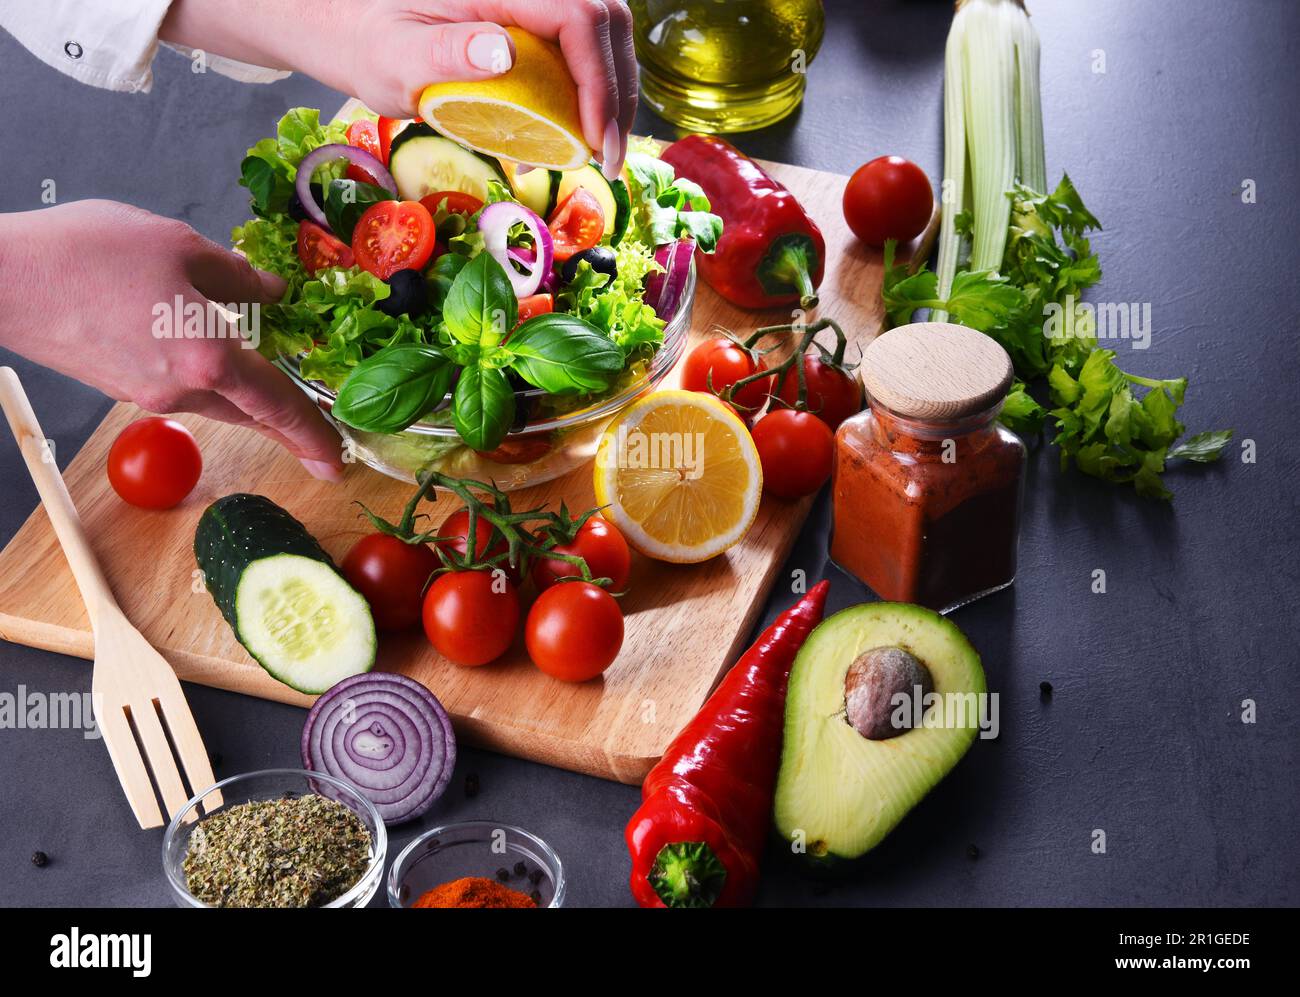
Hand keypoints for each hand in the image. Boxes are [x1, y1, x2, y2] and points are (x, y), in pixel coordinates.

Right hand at [0, 201, 343, 479]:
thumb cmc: (86, 253)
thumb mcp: (179, 245)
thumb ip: (236, 276)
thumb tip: (274, 292)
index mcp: (208, 358)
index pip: (277, 405)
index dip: (313, 434)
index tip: (338, 462)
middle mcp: (182, 389)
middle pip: (251, 413)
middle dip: (289, 427)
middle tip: (323, 445)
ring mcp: (148, 394)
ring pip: (217, 400)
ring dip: (247, 396)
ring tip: (274, 387)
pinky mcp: (122, 386)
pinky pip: (182, 387)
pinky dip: (208, 377)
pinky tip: (210, 350)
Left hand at [345, 1, 637, 177]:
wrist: (364, 33)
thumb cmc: (375, 46)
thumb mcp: (398, 56)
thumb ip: (445, 53)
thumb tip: (503, 52)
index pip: (578, 15)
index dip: (599, 80)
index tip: (596, 140)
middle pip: (607, 21)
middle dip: (618, 92)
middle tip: (609, 157)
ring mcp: (535, 4)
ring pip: (606, 36)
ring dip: (614, 95)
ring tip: (601, 152)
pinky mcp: (538, 23)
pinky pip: (585, 49)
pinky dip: (594, 94)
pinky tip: (578, 136)